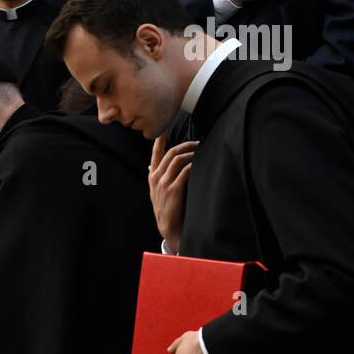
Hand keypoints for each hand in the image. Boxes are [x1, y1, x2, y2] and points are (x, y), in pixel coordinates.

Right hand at [149, 134, 195, 253]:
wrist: (169, 227)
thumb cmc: (166, 208)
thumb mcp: (156, 191)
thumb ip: (155, 176)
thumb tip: (151, 164)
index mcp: (152, 175)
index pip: (156, 152)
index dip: (161, 138)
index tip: (165, 126)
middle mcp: (156, 177)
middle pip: (171, 152)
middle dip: (186, 145)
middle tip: (199, 143)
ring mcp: (164, 183)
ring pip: (177, 159)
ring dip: (191, 153)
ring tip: (202, 152)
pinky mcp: (174, 189)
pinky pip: (185, 171)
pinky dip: (193, 165)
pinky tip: (201, 163)